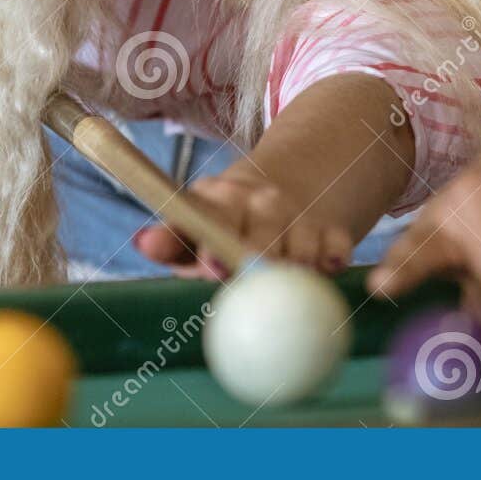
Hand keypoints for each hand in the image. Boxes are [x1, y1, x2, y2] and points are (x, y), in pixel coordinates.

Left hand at [133, 164, 355, 276]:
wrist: (277, 193)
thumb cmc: (222, 226)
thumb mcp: (193, 228)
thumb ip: (170, 241)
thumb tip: (144, 242)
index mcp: (221, 200)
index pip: (215, 217)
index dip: (213, 241)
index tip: (212, 265)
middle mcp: (261, 202)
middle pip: (264, 236)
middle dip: (258, 262)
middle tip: (254, 284)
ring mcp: (299, 213)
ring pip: (301, 250)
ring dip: (294, 271)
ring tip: (284, 287)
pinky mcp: (330, 227)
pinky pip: (336, 248)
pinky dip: (331, 261)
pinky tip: (325, 268)